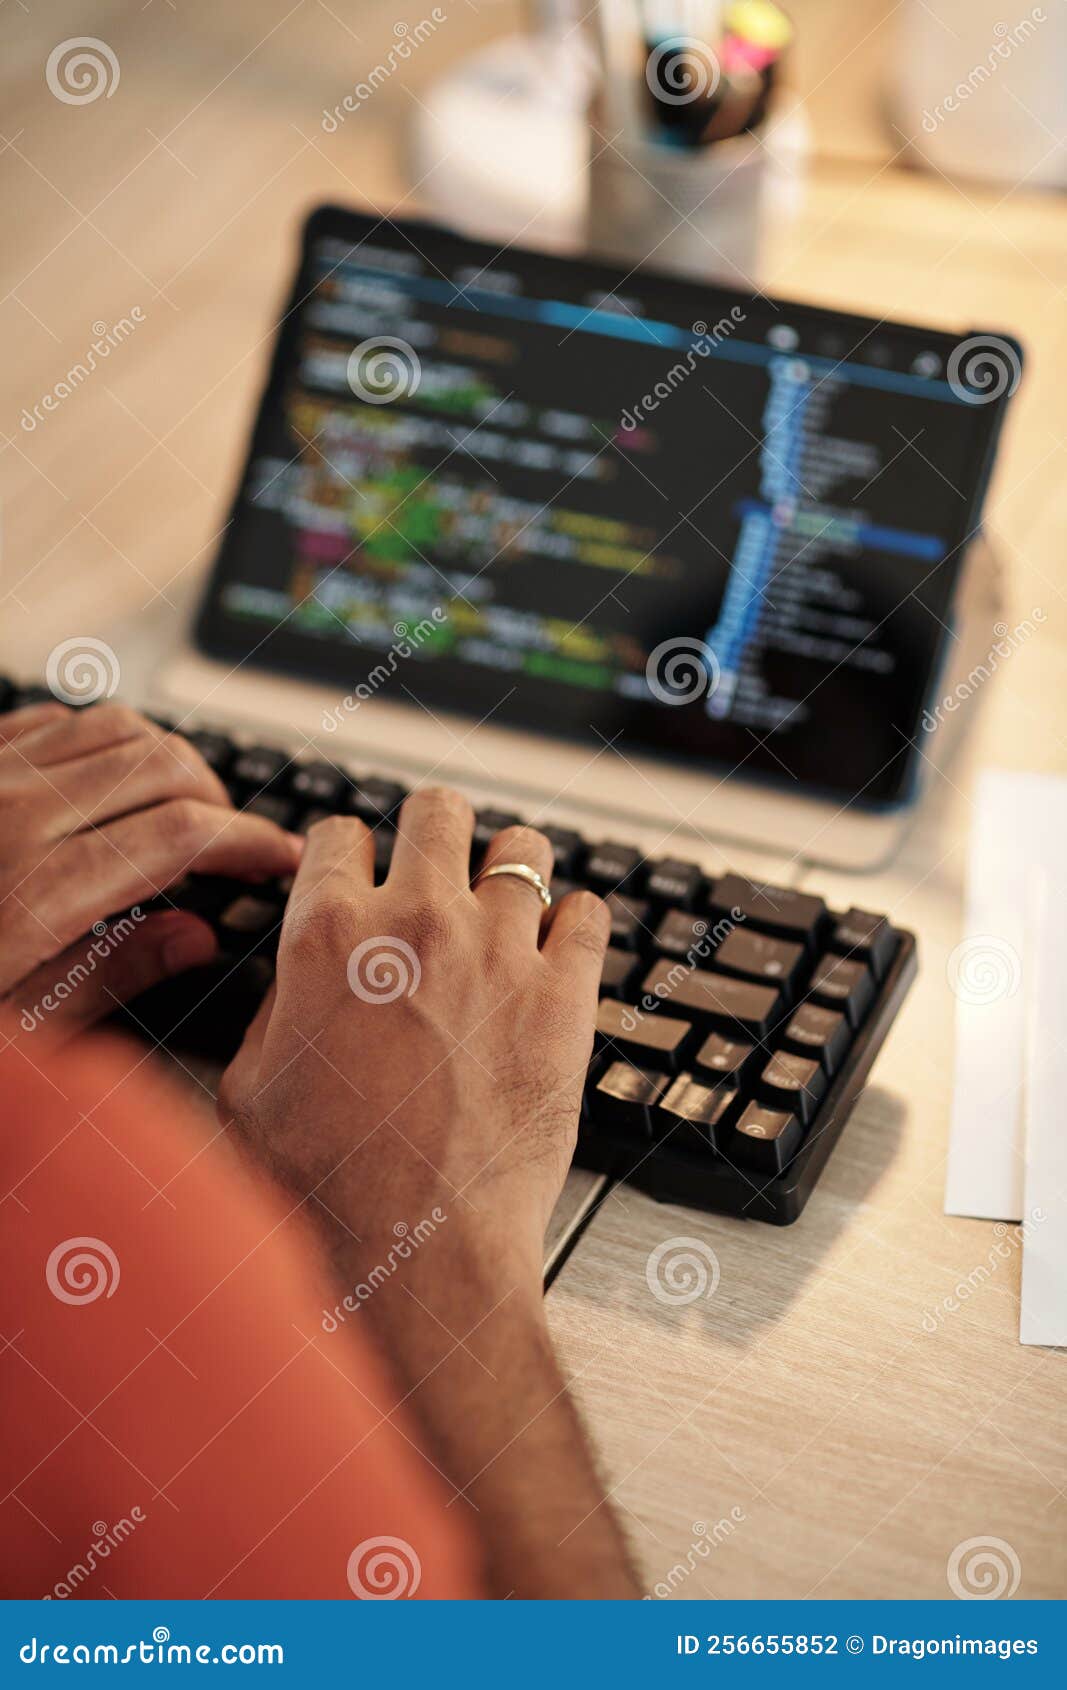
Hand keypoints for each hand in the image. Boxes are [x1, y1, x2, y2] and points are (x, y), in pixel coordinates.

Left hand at [0, 699, 301, 1037]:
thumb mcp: (19, 1029)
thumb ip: (112, 976)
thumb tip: (192, 936)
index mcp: (33, 891)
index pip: (180, 838)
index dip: (248, 842)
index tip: (279, 860)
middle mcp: (10, 816)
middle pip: (161, 767)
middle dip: (220, 798)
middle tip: (239, 842)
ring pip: (115, 729)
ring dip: (170, 761)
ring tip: (189, 807)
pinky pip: (55, 720)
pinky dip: (105, 739)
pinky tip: (117, 780)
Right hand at [219, 785, 609, 1300]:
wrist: (416, 1251)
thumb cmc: (329, 1189)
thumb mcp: (248, 1089)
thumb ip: (275, 1010)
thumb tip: (299, 982)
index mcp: (328, 935)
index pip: (340, 834)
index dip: (347, 855)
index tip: (360, 873)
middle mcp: (417, 924)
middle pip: (437, 811)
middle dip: (434, 831)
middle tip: (438, 864)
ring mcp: (499, 953)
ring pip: (522, 848)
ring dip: (511, 869)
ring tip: (507, 901)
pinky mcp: (564, 996)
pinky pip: (588, 913)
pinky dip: (575, 922)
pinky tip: (560, 946)